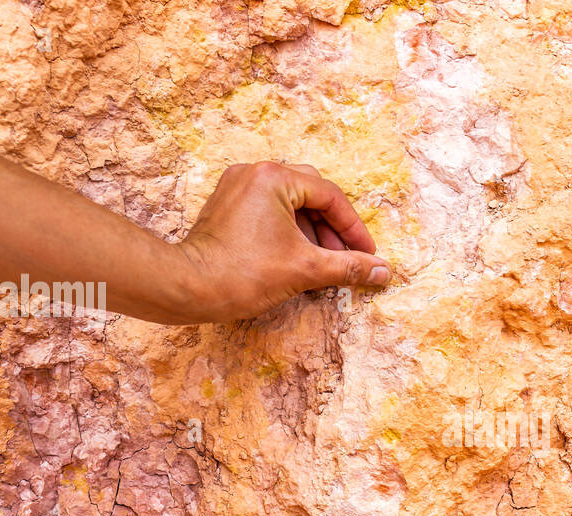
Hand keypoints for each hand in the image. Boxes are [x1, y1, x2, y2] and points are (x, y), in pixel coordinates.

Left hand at [171, 162, 391, 323]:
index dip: (353, 229)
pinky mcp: (226, 206)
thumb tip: (384, 272)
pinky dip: (289, 231)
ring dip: (312, 231)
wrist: (187, 287)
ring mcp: (237, 187)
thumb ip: (349, 267)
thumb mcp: (305, 269)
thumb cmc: (242, 274)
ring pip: (290, 203)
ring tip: (322, 263)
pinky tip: (296, 258)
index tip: (368, 254)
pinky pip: (269, 211)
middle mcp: (254, 173)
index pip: (330, 196)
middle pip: (311, 194)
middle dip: (332, 228)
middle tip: (345, 257)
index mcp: (274, 177)